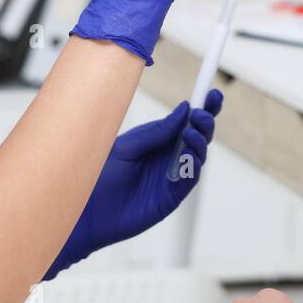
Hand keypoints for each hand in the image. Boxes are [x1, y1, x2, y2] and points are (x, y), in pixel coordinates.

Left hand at [43, 88, 223, 279]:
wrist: (89, 208)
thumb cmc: (103, 175)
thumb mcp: (128, 146)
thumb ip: (157, 131)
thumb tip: (184, 111)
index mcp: (159, 139)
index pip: (186, 121)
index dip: (203, 108)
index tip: (213, 94)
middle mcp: (169, 156)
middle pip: (198, 136)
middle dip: (206, 122)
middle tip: (202, 113)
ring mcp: (172, 176)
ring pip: (198, 156)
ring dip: (199, 141)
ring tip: (190, 132)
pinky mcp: (172, 196)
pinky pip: (190, 178)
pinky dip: (193, 165)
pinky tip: (188, 154)